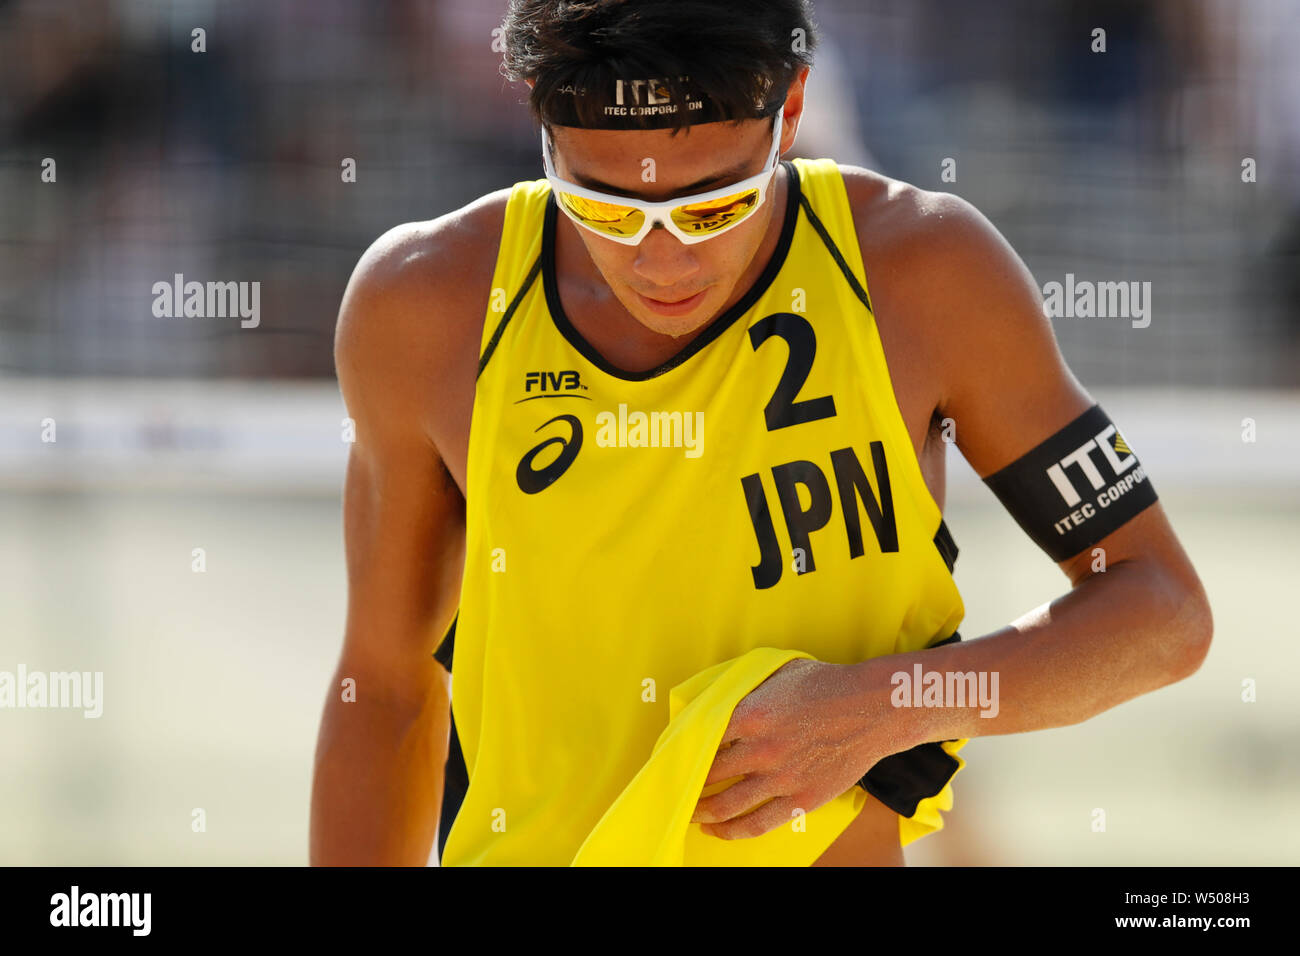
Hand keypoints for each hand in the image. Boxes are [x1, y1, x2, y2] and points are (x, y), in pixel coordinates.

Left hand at [690, 657, 906, 839]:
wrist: (873, 707)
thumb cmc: (826, 684)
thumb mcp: (778, 672)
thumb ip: (746, 687)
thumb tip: (714, 697)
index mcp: (751, 712)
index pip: (700, 737)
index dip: (683, 748)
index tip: (674, 754)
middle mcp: (762, 748)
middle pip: (708, 774)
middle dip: (687, 783)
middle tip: (676, 786)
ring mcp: (781, 777)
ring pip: (726, 805)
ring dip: (701, 812)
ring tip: (690, 813)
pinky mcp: (801, 799)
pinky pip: (757, 824)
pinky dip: (732, 831)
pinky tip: (718, 830)